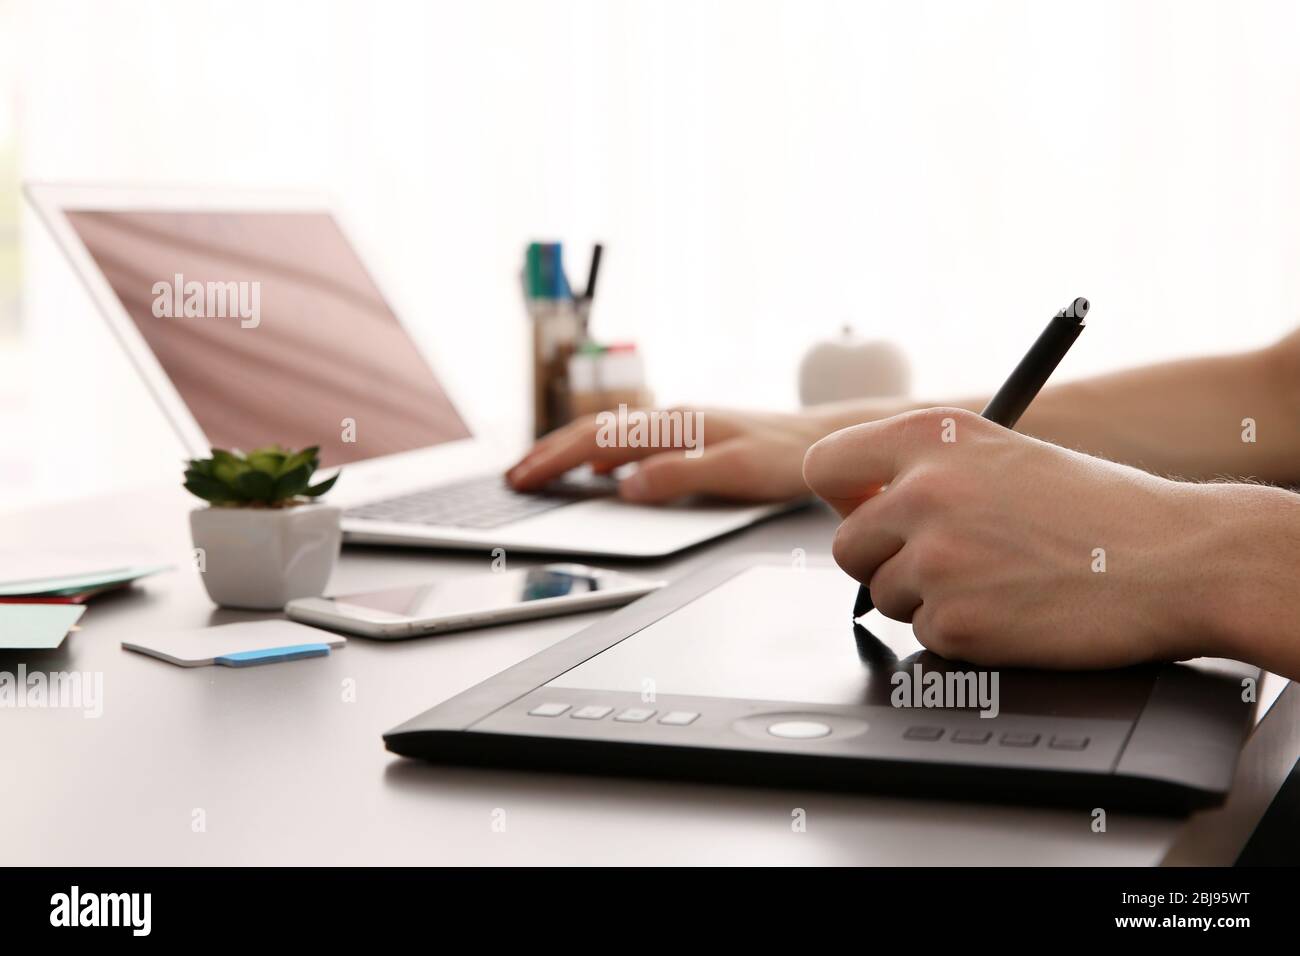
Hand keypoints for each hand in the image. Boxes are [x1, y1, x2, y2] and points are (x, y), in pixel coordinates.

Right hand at [507, 407, 839, 503]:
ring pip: (608, 436)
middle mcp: (670, 419)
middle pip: (593, 433)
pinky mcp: (688, 436)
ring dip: (568, 453)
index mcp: (674, 424)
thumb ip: (678, 476)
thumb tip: (624, 486)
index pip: (597, 441)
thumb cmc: (784, 457)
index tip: (521, 479)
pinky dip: (598, 456)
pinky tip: (596, 472)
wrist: (824, 441)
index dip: (554, 461)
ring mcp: (678, 426)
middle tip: (512, 478)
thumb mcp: (734, 472)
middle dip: (548, 456)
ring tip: (538, 471)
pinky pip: (629, 443)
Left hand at [802, 407, 1217, 668]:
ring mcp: (935, 560)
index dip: (844, 496)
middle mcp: (921, 491)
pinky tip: (1013, 608)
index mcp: (930, 434)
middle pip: (846, 546)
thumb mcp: (1000, 453)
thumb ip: (922, 470)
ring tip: (998, 578)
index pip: (824, 466)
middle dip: (883, 560)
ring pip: (883, 596)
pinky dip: (962, 633)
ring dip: (927, 597)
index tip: (866, 509)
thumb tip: (856, 504)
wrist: (1177, 559)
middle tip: (946, 560)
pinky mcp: (955, 622)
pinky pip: (925, 636)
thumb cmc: (1096, 508)